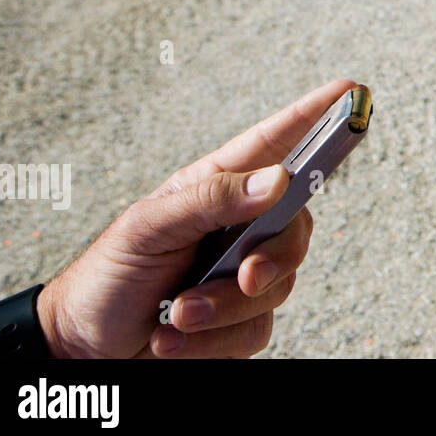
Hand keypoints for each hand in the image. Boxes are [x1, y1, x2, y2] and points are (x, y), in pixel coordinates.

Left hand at [36, 79, 357, 357]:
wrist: (84, 345)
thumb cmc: (109, 273)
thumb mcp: (149, 225)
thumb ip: (214, 198)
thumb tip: (280, 178)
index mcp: (218, 185)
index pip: (277, 142)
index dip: (316, 115)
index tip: (351, 90)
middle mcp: (241, 224)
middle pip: (296, 227)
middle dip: (273, 258)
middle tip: (245, 275)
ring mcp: (245, 271)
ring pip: (277, 286)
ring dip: (223, 308)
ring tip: (175, 314)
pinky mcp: (241, 318)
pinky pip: (257, 329)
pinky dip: (214, 340)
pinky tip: (173, 338)